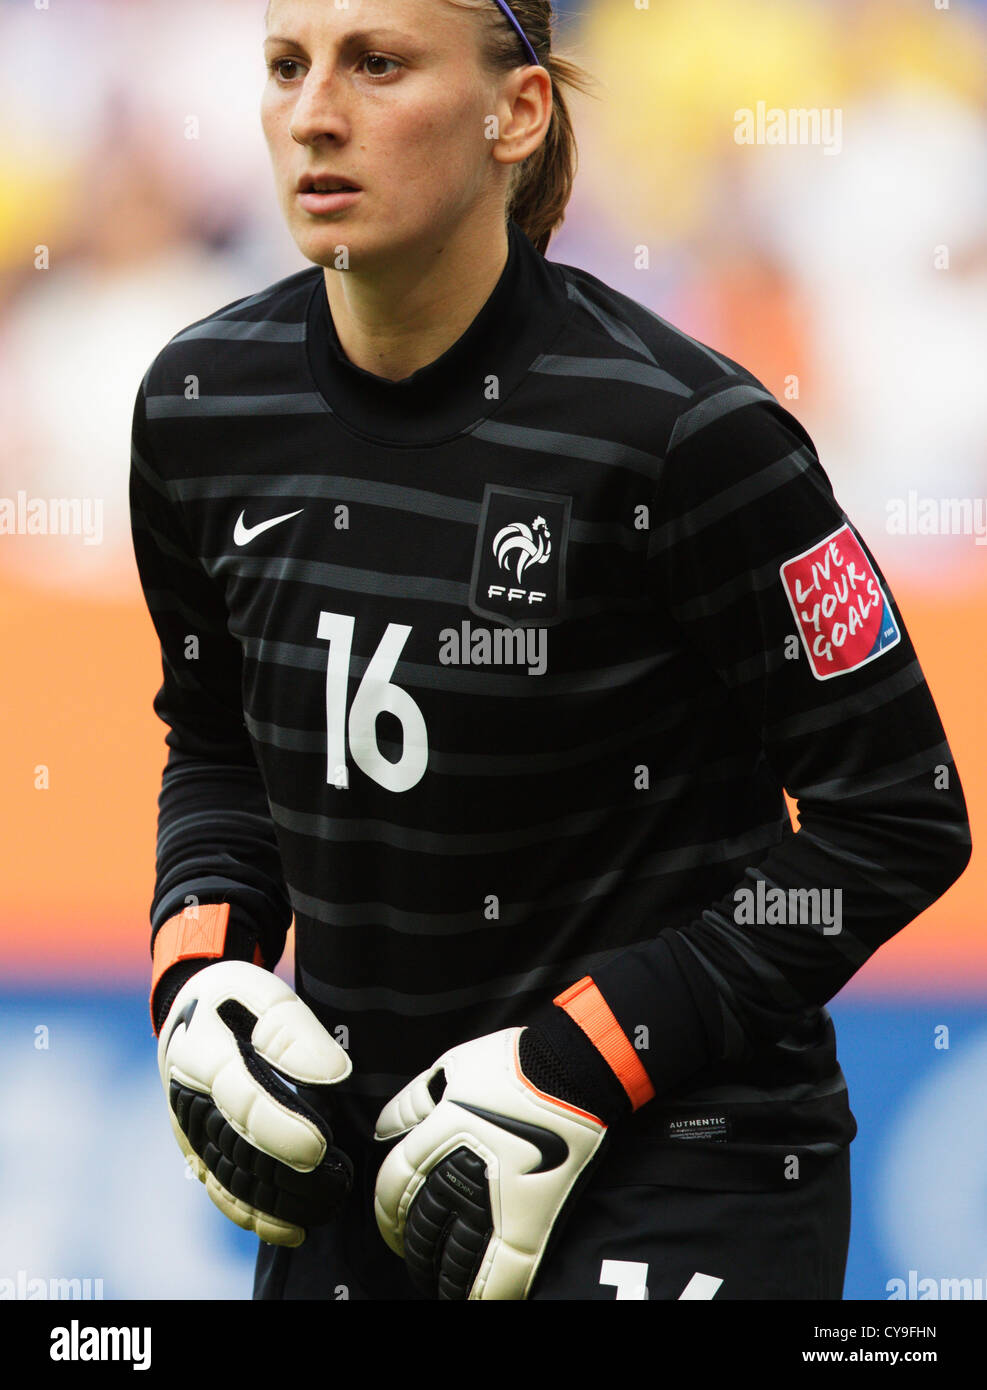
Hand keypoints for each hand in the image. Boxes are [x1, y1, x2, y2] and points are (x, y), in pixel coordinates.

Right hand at [158, 959, 351, 1245]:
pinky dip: (251, 1212)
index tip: (320, 1148)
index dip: (281, 1129)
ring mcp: (189, 1128)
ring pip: (228, 1178)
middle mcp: (189, 1099)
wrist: (190, 1005)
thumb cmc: (237, 998)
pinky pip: (219, 1186)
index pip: (243, 1100)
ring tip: (322, 1210)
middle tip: (336, 1187)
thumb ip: (296, 1034)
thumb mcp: (267, 995)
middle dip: (286, 1176)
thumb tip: (333, 1074)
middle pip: (237, 1150)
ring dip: (273, 1202)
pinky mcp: (194, 1147)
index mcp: (205, 1053)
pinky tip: (288, 1227)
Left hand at [373, 1026, 606, 1298]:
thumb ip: (413, 1101)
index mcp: (434, 1139)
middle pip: (419, 1230)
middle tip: (414, 1252)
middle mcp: (459, 1177)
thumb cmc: (512, 1064)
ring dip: (439, 1275)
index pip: (393, 1190)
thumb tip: (384, 1129)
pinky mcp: (533, 1223)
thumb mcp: (451, 1067)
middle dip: (411, 1246)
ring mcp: (497, 1206)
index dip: (386, 1212)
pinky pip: (502, 1279)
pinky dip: (484, 1296)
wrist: (572, 1072)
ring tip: (438, 1280)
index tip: (392, 1221)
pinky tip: (472, 1299)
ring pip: (453, 1261)